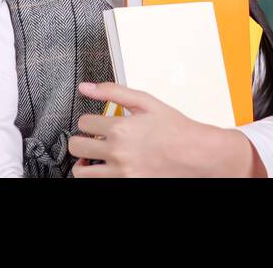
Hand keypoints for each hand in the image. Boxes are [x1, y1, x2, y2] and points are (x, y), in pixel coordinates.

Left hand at [68, 82, 261, 176]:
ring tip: (93, 158)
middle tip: (91, 140)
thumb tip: (87, 87)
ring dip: (84, 163)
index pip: (83, 123)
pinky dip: (99, 176)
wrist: (196, 154)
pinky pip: (99, 183)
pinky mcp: (127, 184)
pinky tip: (107, 168)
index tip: (96, 124)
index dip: (89, 121)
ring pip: (81, 172)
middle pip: (76, 147)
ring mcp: (121, 173)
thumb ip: (113, 92)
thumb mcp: (145, 102)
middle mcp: (117, 152)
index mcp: (119, 129)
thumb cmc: (175, 129)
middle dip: (81, 141)